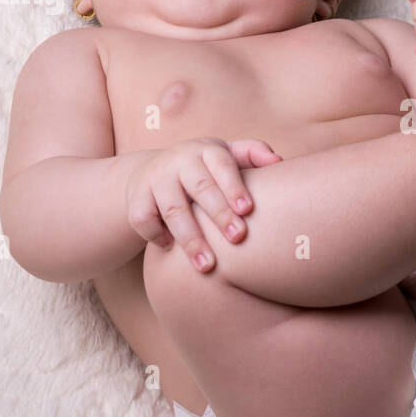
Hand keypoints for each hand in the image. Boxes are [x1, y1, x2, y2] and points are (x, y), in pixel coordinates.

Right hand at [125, 138, 281, 272]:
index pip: (222, 165)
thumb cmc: (205, 169)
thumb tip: (279, 161)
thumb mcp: (226, 155)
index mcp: (206, 150)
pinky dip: (156, 236)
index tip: (248, 210)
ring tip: (207, 266)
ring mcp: (155, 179)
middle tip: (238, 238)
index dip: (234, 186)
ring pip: (172, 209)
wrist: (151, 172)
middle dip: (219, 214)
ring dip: (190, 238)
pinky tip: (171, 250)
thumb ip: (253, 154)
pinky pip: (144, 219)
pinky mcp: (136, 199)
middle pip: (200, 187)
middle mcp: (179, 161)